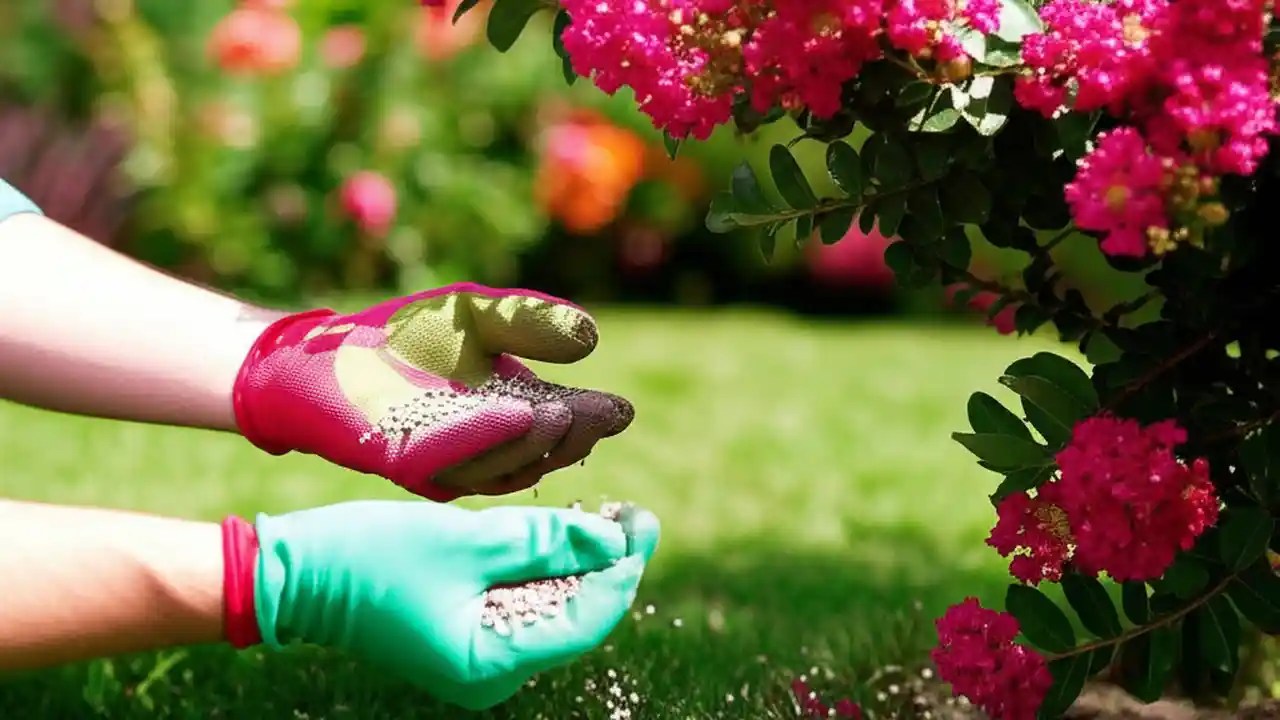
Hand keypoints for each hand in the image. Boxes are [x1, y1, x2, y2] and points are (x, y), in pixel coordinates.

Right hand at [220, 501, 659, 710]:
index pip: (585, 619)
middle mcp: (491, 674)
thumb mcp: (468, 541)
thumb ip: (545, 542)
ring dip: (576, 565)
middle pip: (574, 617)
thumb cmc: (372, 556)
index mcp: (491, 663)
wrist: (296, 576)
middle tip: (633, 515)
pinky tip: (560, 537)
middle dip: (606, 565)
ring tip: (605, 519)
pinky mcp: (465, 639)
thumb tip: (615, 541)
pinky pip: (522, 607)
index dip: (622, 570)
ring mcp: (477, 660)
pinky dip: (542, 572)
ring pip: (551, 610)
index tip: (645, 523)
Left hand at [232, 284, 633, 500]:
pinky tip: (513, 412)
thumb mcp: (479, 316)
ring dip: (535, 439)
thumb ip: (529, 321)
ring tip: (560, 411)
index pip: (566, 425)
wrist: (326, 353)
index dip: (595, 419)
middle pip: (542, 453)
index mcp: (513, 416)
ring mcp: (449, 463)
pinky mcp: (408, 463)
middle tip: (598, 415)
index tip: (621, 409)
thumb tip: (589, 339)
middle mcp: (488, 449)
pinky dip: (486, 436)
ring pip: (504, 463)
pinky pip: (454, 455)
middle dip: (574, 435)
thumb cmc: (405, 337)